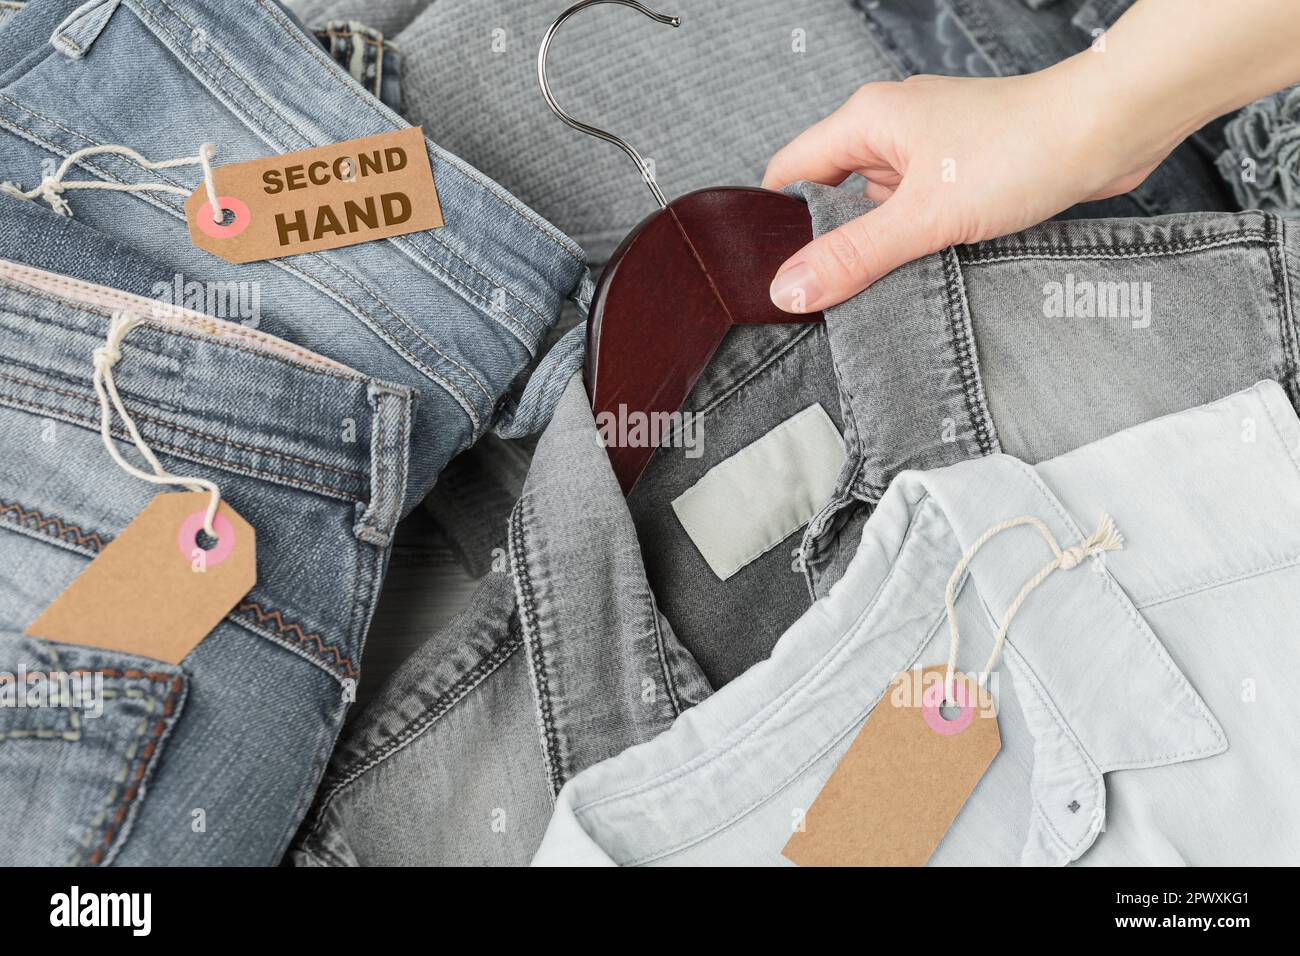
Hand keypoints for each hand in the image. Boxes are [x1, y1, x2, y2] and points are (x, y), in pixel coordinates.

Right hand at [763, 65, 1168, 312]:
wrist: (1110, 130)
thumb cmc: (1024, 148)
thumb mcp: (923, 216)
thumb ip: (852, 256)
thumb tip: (790, 288)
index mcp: (866, 119)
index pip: (791, 171)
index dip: (779, 222)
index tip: (782, 272)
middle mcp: (891, 127)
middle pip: (832, 194)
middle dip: (837, 242)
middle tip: (842, 286)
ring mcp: (928, 148)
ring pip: (878, 207)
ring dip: (884, 244)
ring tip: (899, 272)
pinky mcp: (961, 168)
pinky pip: (918, 210)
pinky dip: (919, 238)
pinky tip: (934, 260)